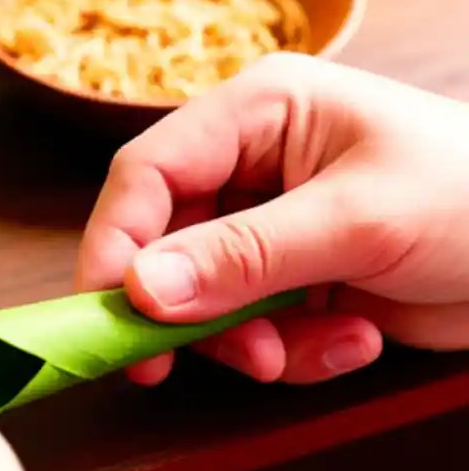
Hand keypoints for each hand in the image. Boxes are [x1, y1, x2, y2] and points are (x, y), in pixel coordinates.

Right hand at [76, 52, 468, 384]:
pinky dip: (294, 349)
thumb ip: (244, 256)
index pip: (148, 171)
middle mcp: (250, 162)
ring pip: (204, 298)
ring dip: (252, 339)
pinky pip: (252, 326)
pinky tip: (356, 339)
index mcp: (258, 111)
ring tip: (317, 347)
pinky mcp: (295, 278)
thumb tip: (140, 290)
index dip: (118, 241)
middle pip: (165, 243)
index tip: (112, 313)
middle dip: (195, 310)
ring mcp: (270, 224)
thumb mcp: (358, 222)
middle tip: (217, 359)